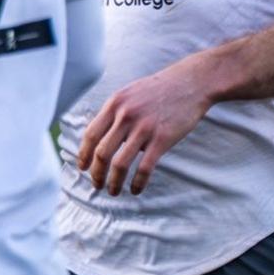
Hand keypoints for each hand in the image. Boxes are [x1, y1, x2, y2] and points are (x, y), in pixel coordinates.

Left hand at [76, 56, 213, 195]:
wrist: (191, 83)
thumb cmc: (159, 89)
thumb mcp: (128, 94)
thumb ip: (113, 112)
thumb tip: (100, 135)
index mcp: (114, 105)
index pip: (90, 135)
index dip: (83, 154)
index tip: (82, 167)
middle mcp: (125, 116)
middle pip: (101, 152)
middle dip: (96, 173)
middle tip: (95, 185)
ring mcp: (144, 128)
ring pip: (120, 163)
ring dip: (113, 182)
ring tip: (112, 191)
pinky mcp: (163, 139)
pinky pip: (145, 167)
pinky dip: (138, 182)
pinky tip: (135, 190)